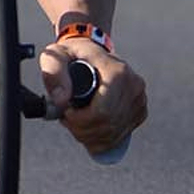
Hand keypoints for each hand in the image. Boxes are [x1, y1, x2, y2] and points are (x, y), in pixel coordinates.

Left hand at [39, 39, 147, 158]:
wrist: (91, 55)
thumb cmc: (74, 55)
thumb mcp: (56, 56)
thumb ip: (54, 73)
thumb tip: (61, 99)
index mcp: (117, 72)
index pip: (102, 112)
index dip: (80, 120)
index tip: (66, 113)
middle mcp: (133, 86)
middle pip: (107, 126)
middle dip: (82, 129)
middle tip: (67, 119)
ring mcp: (139, 100)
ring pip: (113, 134)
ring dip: (89, 136)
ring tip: (76, 121)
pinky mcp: (139, 111)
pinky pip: (119, 136)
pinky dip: (100, 138)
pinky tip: (88, 127)